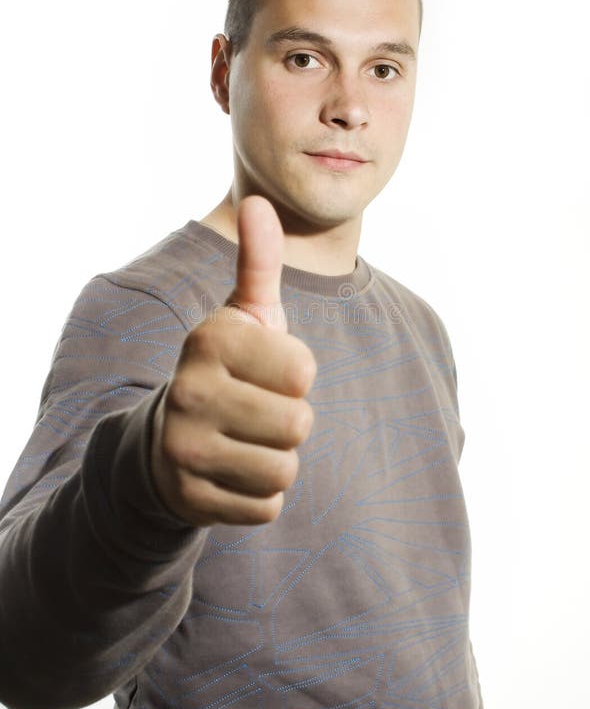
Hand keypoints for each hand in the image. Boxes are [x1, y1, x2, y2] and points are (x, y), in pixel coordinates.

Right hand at [151, 196, 316, 526]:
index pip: (304, 371)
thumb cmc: (225, 369)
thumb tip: (261, 201)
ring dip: (276, 459)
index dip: (295, 374)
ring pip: (284, 470)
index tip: (263, 371)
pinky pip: (266, 507)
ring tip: (244, 441)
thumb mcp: (242, 315)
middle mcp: (189, 391)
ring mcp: (183, 449)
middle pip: (298, 425)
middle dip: (289, 421)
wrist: (165, 439)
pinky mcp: (189, 500)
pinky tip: (231, 472)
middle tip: (256, 411)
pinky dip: (259, 495)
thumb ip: (258, 262)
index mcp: (209, 339)